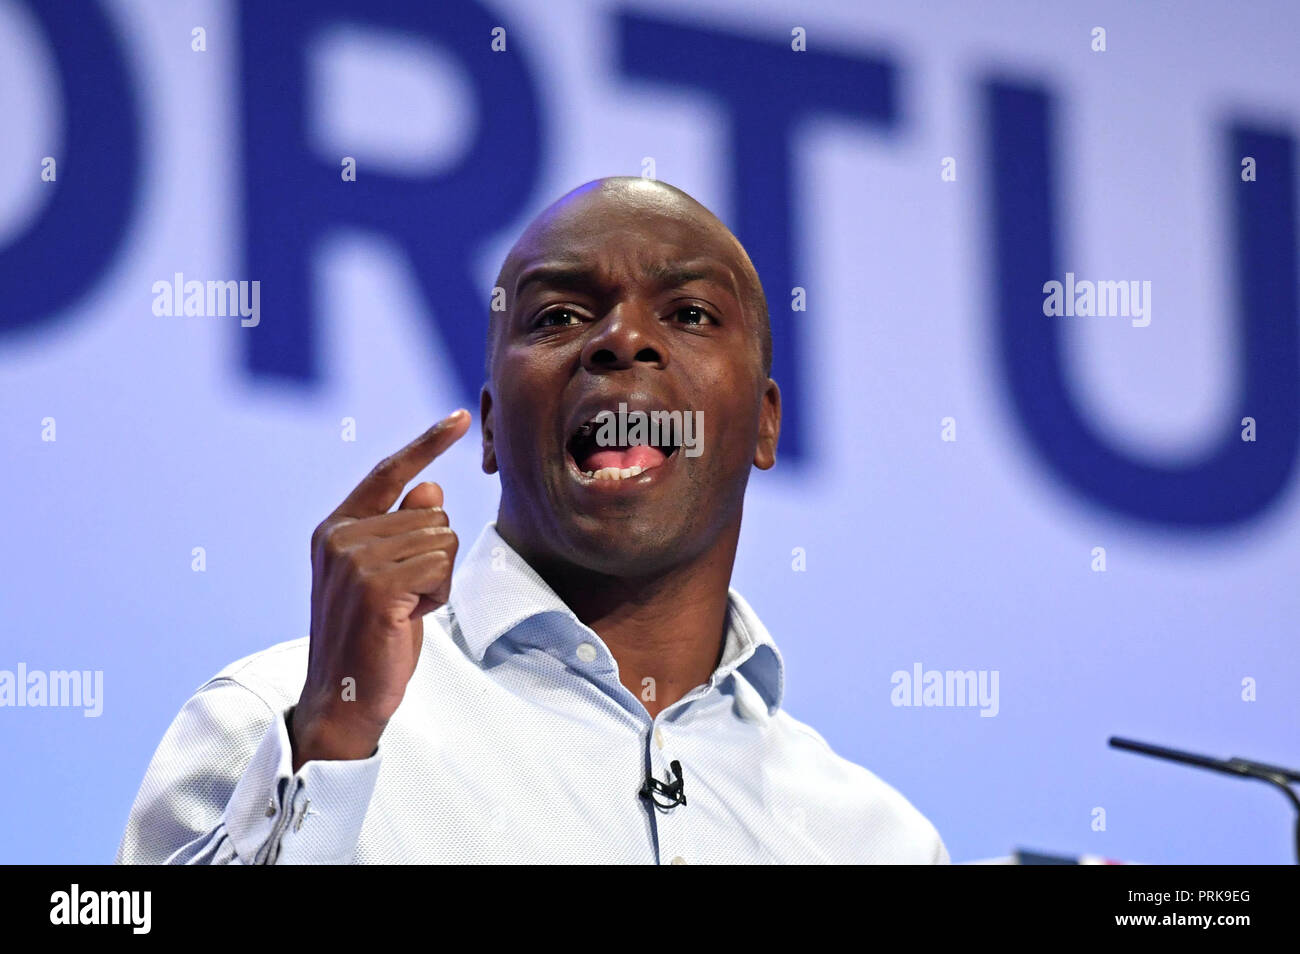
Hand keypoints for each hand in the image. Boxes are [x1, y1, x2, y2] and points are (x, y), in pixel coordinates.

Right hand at [291, 409, 470, 770]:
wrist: (343, 697)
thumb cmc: (371, 637)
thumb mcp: (389, 576)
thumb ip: (402, 529)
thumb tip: (431, 487)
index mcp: (337, 527)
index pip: (390, 472)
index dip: (428, 443)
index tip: (461, 417)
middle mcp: (340, 535)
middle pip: (433, 513)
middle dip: (436, 557)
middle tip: (405, 598)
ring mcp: (355, 559)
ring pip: (442, 538)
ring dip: (438, 579)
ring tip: (404, 610)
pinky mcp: (377, 585)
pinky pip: (441, 566)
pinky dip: (438, 595)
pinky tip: (410, 618)